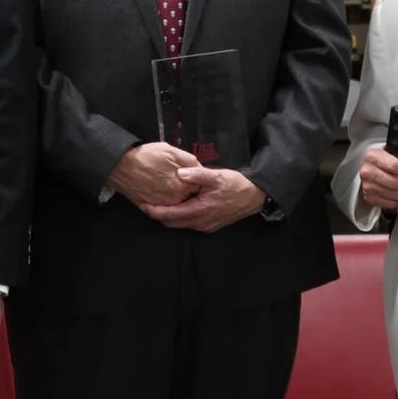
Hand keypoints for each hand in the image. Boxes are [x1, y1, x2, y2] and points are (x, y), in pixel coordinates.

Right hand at [107, 143, 201, 206]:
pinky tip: (158, 187)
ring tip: (166, 181)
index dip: (196, 179)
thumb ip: (189, 160)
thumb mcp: (170, 151)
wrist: (120, 166)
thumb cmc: (144, 156)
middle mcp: (173, 200)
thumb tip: (200, 168)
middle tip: (178, 176)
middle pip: (188, 197)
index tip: (191, 174)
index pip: (198, 187)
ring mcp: (161, 205)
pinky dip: (164, 199)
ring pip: (176, 202)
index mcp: (181, 186)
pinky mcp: (150, 207)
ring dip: (176, 195)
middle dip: (187, 188)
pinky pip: (163, 206)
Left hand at [139, 167, 265, 232]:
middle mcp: (200, 222)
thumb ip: (197, 175)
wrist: (254, 197)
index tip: (143, 204)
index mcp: (199, 211)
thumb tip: (179, 173)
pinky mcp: (209, 225)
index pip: (170, 215)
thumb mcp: (216, 176)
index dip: (155, 211)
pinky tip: (178, 205)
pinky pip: (189, 223)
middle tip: (147, 202)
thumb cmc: (235, 185)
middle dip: (159, 215)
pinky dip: (179, 217)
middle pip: (172, 223)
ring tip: (159, 203)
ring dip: (169, 216)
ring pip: (180, 224)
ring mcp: (205, 226)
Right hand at [358, 145, 397, 210]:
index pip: (394, 166)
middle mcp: (367, 171)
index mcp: (373, 156)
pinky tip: (397, 194)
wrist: (374, 167)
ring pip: (393, 194)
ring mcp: (366, 185)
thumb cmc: (387, 160)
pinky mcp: (368, 197)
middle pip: (394, 182)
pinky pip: (389, 204)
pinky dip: (396, 201)